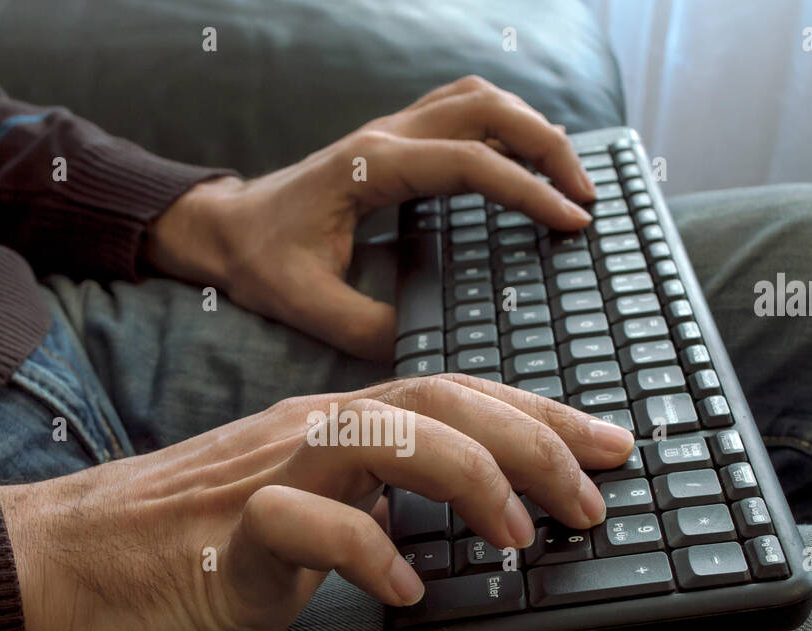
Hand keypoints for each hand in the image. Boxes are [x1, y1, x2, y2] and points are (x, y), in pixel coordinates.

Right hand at [0, 375, 633, 630]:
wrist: (64, 564)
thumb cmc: (181, 542)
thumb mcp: (296, 510)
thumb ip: (365, 500)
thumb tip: (444, 522)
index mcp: (331, 428)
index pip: (454, 397)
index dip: (540, 416)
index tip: (608, 445)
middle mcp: (309, 434)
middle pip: (440, 401)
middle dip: (534, 441)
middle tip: (593, 497)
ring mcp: (267, 475)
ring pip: (386, 436)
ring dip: (471, 479)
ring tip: (521, 538)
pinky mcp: (227, 533)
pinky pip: (306, 524)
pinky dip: (367, 551)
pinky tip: (405, 587)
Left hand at [144, 75, 596, 359]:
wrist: (224, 230)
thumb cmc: (260, 262)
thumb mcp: (308, 306)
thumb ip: (370, 329)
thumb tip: (432, 349)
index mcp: (371, 170)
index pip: (469, 162)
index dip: (527, 191)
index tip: (572, 223)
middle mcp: (386, 137)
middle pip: (487, 109)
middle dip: (547, 147)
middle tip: (586, 198)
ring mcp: (390, 132)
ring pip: (479, 99)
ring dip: (531, 127)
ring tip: (569, 178)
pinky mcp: (394, 142)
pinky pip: (462, 111)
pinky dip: (505, 127)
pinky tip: (524, 163)